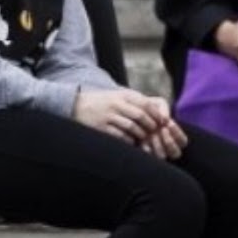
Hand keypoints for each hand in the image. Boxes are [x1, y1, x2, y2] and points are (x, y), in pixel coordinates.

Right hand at [72, 88, 187, 157]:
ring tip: (143, 138)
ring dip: (140, 135)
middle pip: (140, 116)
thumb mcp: (117, 96)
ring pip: (132, 127)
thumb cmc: (102, 103)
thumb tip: (157, 112)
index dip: (156, 114)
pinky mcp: (101, 128)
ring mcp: (108, 116)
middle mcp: (116, 104)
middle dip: (150, 126)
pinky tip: (130, 141)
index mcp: (122, 95)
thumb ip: (134, 102)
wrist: (75, 105)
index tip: (162, 123)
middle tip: (155, 133)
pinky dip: (128, 140)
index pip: (145, 104)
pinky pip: (120, 136)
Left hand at [129, 94, 188, 159]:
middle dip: (170, 142)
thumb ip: (164, 109)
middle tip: (161, 130)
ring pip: (163, 157)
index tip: (168, 124)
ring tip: (152, 135)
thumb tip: (165, 120)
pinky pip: (148, 157)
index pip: (182, 141)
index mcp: (174, 136)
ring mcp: (156, 151)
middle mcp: (167, 147)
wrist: (130, 111)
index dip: (177, 133)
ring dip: (159, 146)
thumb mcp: (158, 104)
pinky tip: (143, 141)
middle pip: (176, 153)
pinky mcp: (145, 154)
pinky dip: (147, 149)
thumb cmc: (148, 108)